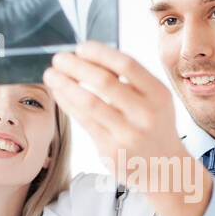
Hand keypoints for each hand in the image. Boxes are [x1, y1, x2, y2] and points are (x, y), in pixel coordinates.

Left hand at [43, 41, 210, 215]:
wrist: (164, 168)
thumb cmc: (154, 126)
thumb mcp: (154, 99)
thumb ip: (130, 79)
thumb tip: (89, 56)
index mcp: (158, 94)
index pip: (127, 65)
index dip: (100, 52)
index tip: (81, 47)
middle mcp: (146, 114)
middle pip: (104, 82)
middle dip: (76, 66)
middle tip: (59, 58)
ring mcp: (128, 134)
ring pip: (89, 103)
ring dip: (65, 85)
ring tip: (51, 74)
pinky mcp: (111, 150)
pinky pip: (83, 121)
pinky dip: (68, 104)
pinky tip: (59, 93)